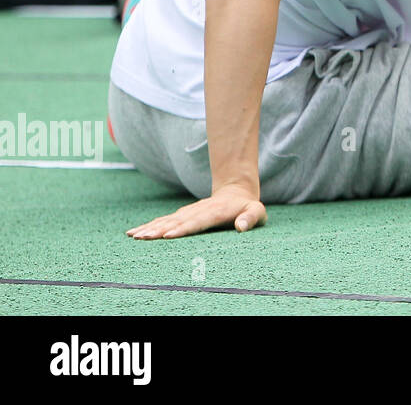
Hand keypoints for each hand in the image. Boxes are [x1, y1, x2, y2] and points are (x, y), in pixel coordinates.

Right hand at [127, 184, 265, 239]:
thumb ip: (251, 218)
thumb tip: (242, 227)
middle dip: (159, 230)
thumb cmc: (247, 207)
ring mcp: (188, 212)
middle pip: (176, 222)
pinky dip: (148, 226)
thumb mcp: (257, 211)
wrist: (235, 191)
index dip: (183, 228)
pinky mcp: (181, 215)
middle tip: (143, 238)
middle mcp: (198, 211)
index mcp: (215, 212)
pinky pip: (163, 221)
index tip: (168, 236)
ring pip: (166, 221)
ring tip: (134, 236)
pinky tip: (134, 232)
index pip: (198, 222)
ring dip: (150, 228)